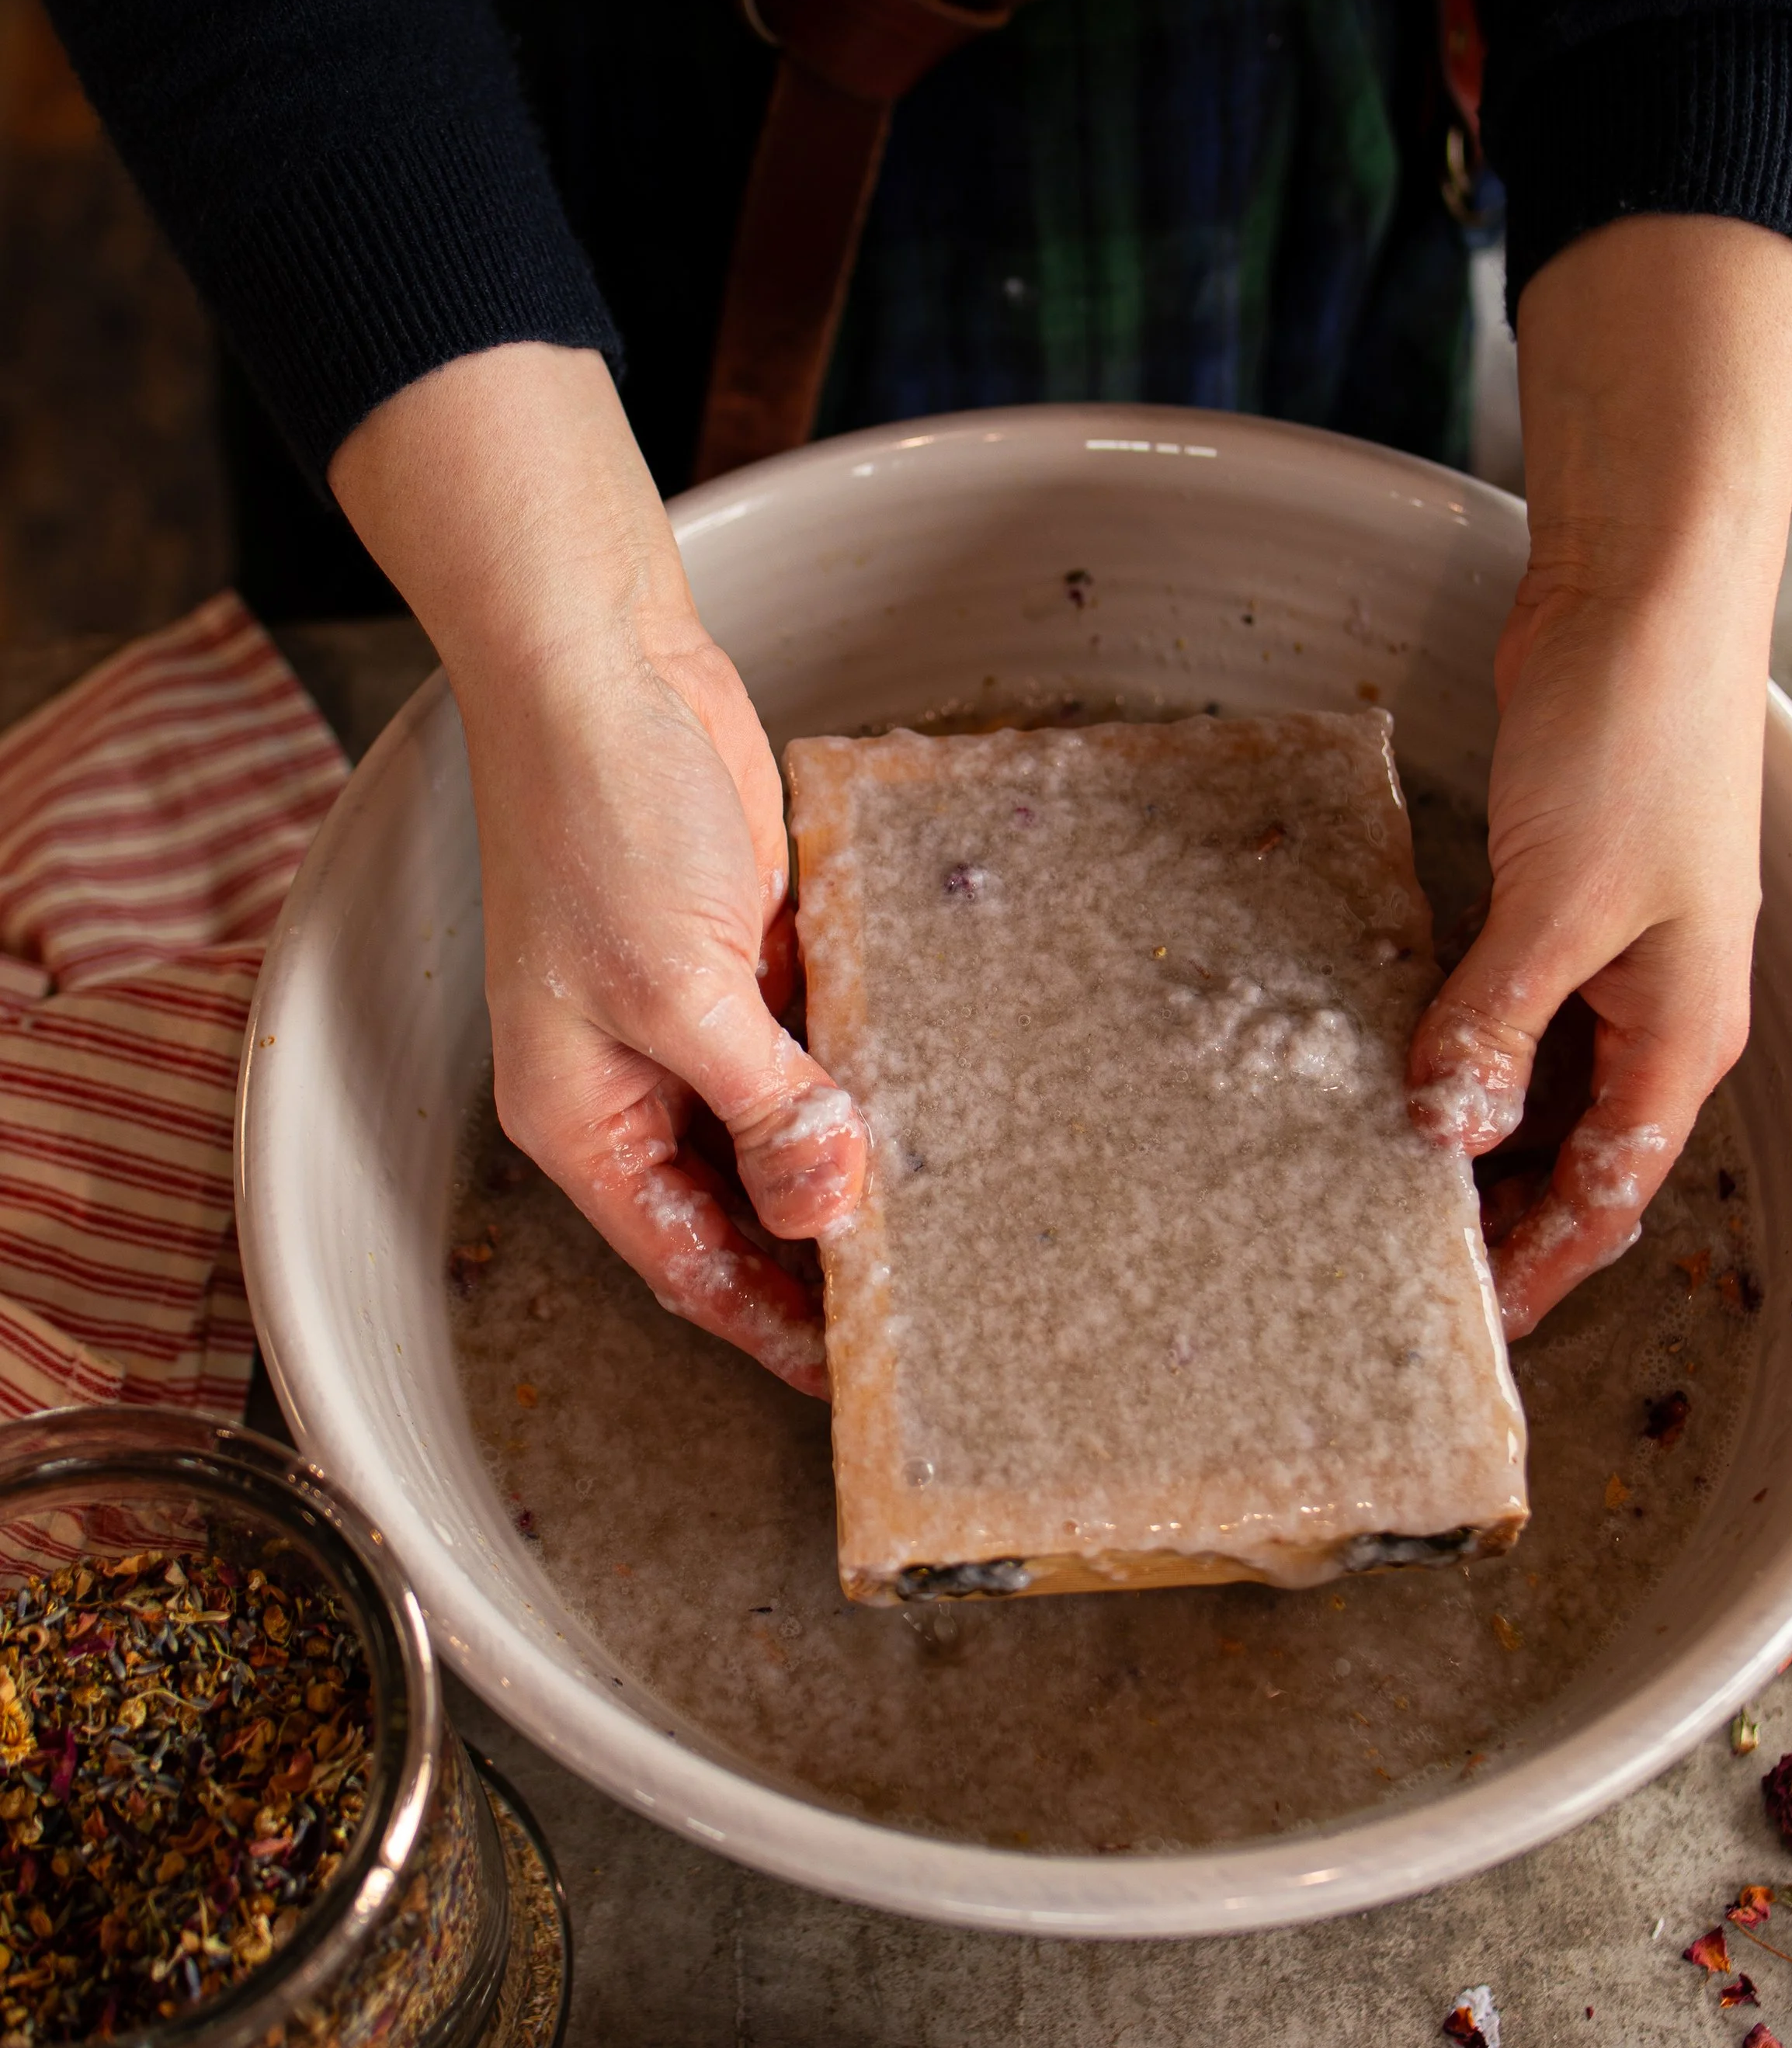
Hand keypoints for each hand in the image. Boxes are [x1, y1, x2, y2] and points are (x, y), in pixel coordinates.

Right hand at [331, 347, 869, 1390]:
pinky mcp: (752, 950)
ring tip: (949, 1219)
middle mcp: (636, 1079)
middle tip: (926, 1303)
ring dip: (853, 1159)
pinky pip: (818, 1038)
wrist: (605, 669)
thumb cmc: (600, 822)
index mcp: (586, 1116)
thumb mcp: (680, 989)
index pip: (689, 1262)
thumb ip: (764, 1104)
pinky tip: (936, 1101)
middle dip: (820, 1253)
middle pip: (741, 1204)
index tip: (852, 1379)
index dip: (768, 1326)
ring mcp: (696, 1014)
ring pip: (788, 1124)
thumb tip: (828, 1205)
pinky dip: (868, 1070)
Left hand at [1407, 216, 1791, 1336]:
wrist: (1640, 597)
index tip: (1469, 1329)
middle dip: (1502, 1217)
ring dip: (1473, 1135)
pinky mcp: (1556, 898)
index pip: (1611, 1192)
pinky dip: (1459, 1048)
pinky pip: (1507, 1008)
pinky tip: (1395, 1073)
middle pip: (1576, 1153)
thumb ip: (1498, 1024)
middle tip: (1402, 1272)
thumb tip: (1451, 1134)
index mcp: (1681, 1032)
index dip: (1542, 1267)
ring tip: (1382, 1191)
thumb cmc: (1633, 742)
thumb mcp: (1557, 904)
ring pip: (1536, 1084)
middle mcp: (1653, 1009)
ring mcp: (1607, 952)